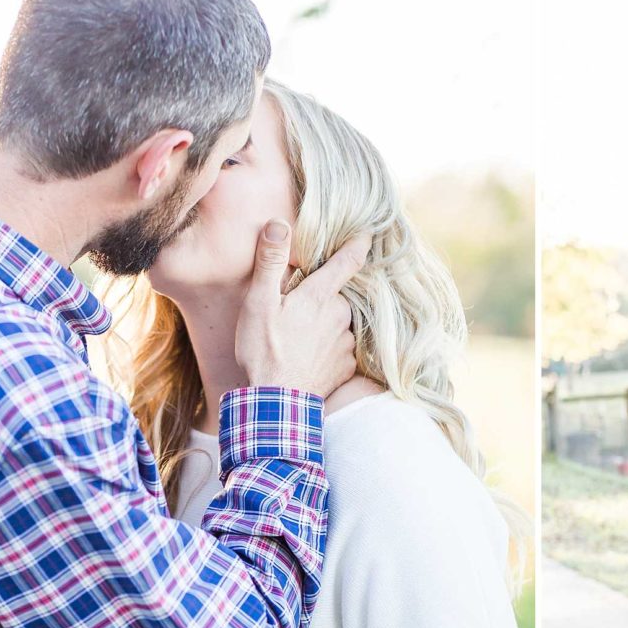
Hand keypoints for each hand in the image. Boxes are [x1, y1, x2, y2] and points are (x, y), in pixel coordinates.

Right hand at [235, 220, 366, 394]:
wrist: (278, 402)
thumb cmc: (265, 350)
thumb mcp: (259, 302)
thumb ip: (270, 262)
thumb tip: (279, 225)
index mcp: (321, 296)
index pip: (347, 261)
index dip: (358, 244)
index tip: (368, 232)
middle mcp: (341, 316)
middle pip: (335, 296)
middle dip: (319, 298)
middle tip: (293, 311)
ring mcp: (347, 342)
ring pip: (337, 323)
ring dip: (322, 325)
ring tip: (295, 339)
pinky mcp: (346, 366)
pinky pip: (339, 349)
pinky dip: (326, 349)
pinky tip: (306, 357)